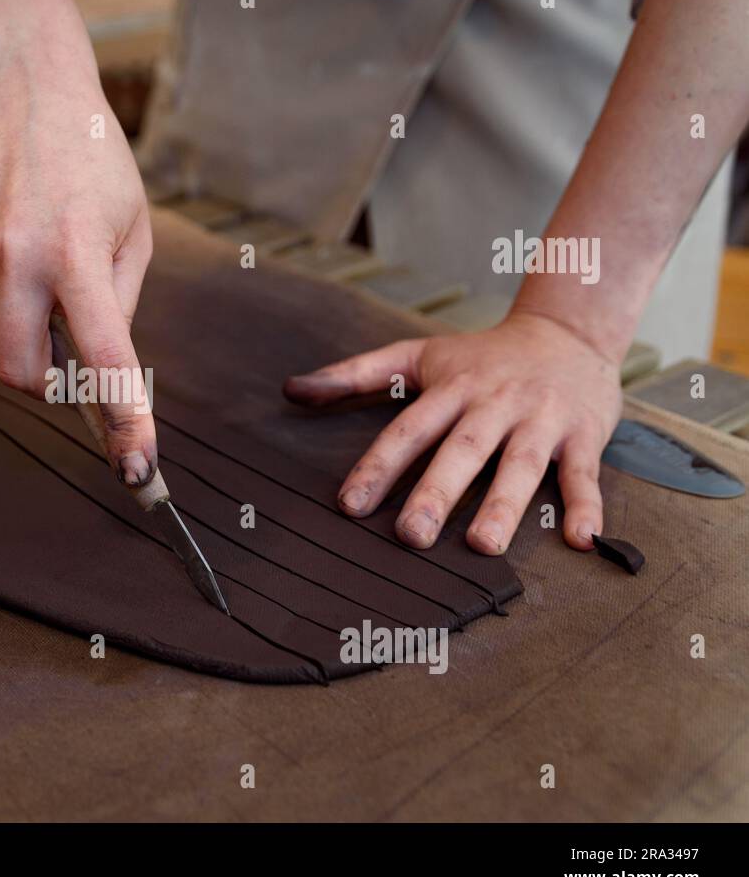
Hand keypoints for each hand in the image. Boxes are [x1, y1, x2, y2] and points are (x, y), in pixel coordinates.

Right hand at [0, 51, 156, 485]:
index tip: (137, 470)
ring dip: (19, 335)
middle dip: (47, 384)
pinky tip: (11, 243)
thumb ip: (118, 301)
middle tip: (71, 356)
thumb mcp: (132, 227)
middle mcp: (14, 257)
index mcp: (75, 255)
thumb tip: (100, 362)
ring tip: (42, 278)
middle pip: (18, 374)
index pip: (103, 359)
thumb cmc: (93, 156)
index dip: (122, 423)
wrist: (24, 83)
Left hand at [283, 312, 623, 553]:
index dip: (379, 467)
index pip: (408, 430)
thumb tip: (290, 390)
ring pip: (522, 465)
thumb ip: (354, 374)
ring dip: (504, 505)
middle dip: (437, 492)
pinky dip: (586, 506)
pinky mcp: (584, 435)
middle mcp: (494, 403)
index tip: (350, 504)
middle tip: (411, 537)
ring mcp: (540, 420)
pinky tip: (581, 541)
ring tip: (482, 545)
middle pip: (462, 450)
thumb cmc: (482, 355)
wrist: (569, 331)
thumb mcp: (417, 355)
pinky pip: (584, 474)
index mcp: (452, 388)